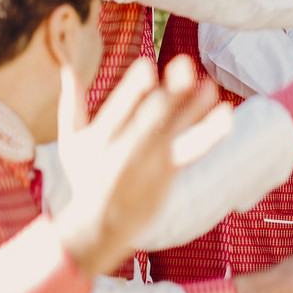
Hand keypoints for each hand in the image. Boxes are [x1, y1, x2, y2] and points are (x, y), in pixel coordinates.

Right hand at [53, 57, 216, 276]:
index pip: (116, 110)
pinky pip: (191, 152)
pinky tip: (225, 116)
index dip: (132, 90)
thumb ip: (71, 105)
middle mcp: (124, 151)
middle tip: (185, 66)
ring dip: (194, 110)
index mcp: (99, 138)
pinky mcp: (168, 174)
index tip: (147, 66)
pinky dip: (209, 134)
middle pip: (150, 119)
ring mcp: (148, 164)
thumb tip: (67, 68)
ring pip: (173, 133)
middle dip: (168, 94)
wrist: (98, 226)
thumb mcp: (71, 142)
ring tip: (210, 87)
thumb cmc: (86, 176)